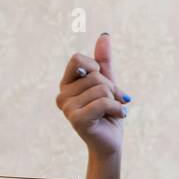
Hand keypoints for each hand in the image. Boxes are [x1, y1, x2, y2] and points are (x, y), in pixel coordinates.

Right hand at [55, 33, 129, 158]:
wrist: (111, 143)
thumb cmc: (108, 114)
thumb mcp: (107, 83)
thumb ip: (103, 61)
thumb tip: (104, 35)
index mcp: (66, 85)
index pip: (77, 58)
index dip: (97, 68)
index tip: (105, 85)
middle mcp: (62, 95)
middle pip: (94, 75)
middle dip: (111, 88)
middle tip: (113, 103)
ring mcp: (67, 108)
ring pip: (100, 89)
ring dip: (115, 100)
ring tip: (113, 112)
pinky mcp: (76, 119)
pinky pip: (102, 102)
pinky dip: (116, 109)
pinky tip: (116, 117)